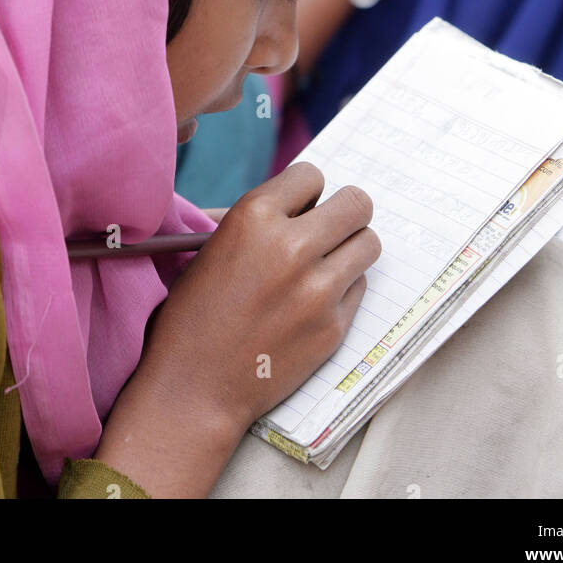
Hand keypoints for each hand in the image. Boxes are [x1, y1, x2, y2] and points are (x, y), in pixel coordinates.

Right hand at [95, 163, 379, 490]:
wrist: (195, 387)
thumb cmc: (194, 314)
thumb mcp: (214, 249)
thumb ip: (259, 220)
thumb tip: (301, 202)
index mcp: (254, 216)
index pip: (312, 175)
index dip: (306, 193)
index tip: (301, 207)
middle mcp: (292, 246)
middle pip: (356, 203)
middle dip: (345, 212)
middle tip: (332, 228)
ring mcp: (318, 289)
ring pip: (369, 243)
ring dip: (351, 248)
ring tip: (328, 263)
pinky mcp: (334, 327)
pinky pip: (359, 287)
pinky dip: (343, 289)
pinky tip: (314, 302)